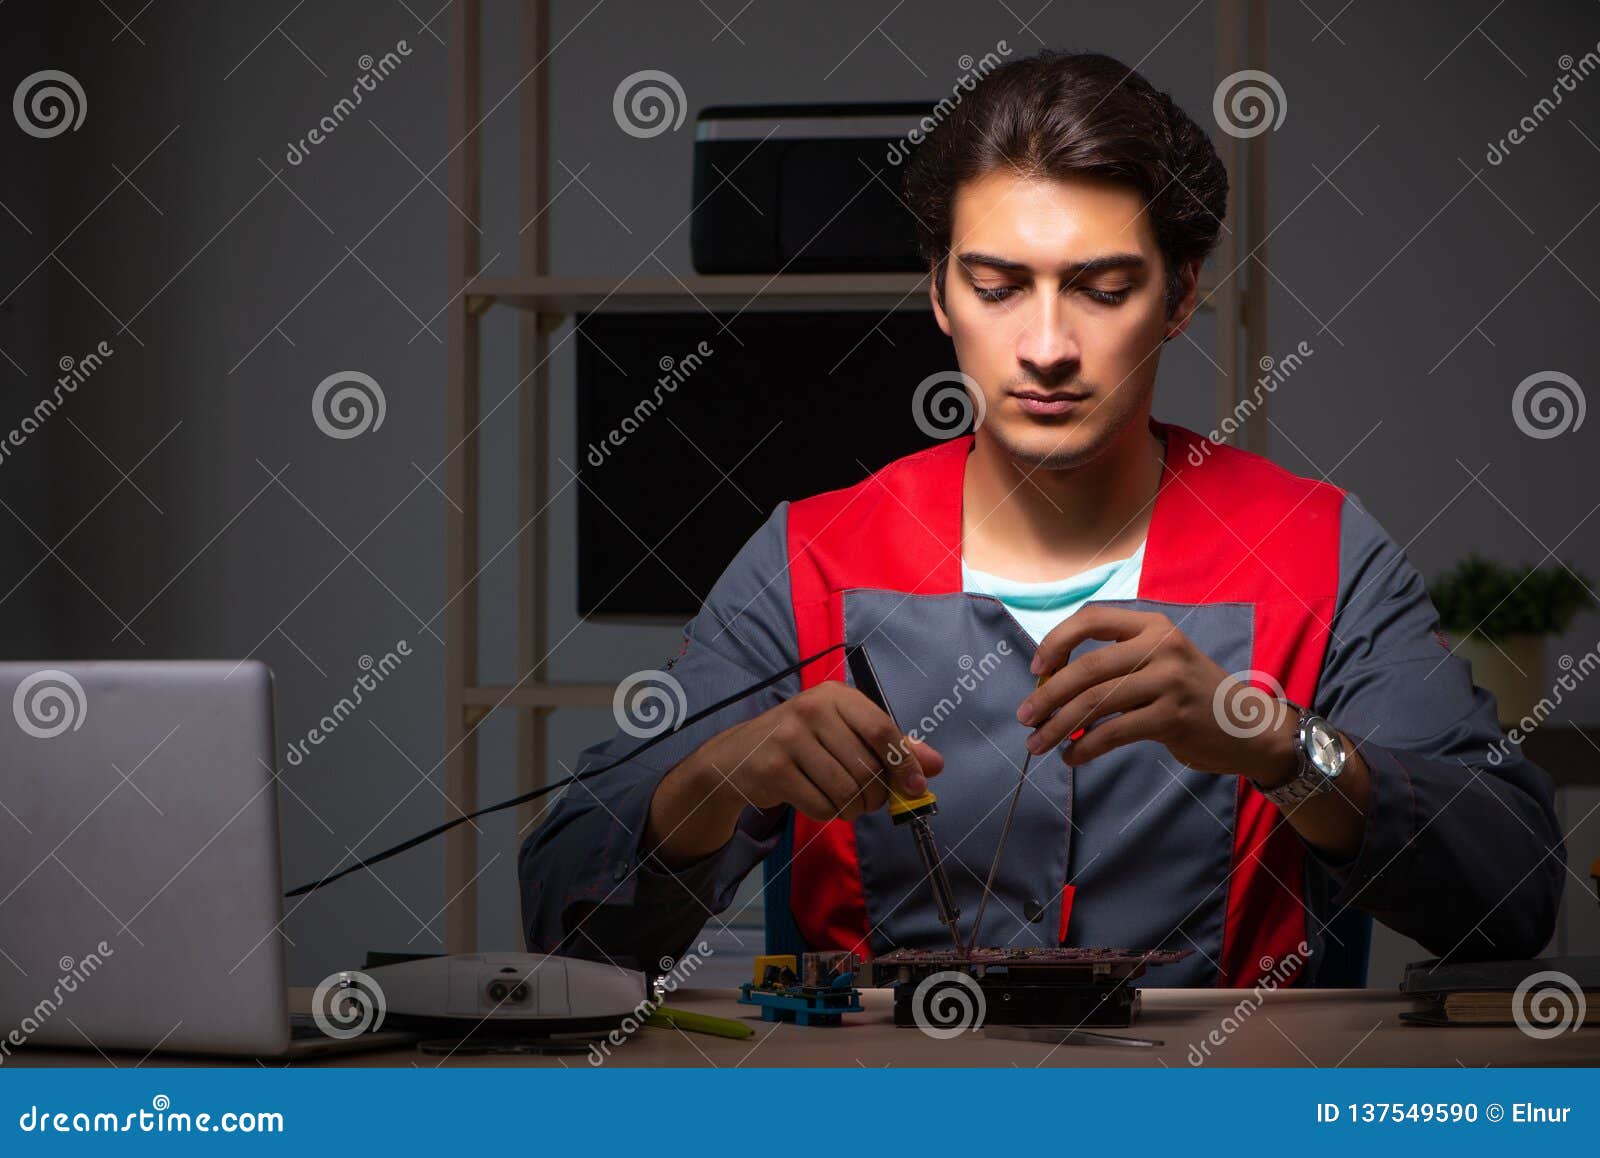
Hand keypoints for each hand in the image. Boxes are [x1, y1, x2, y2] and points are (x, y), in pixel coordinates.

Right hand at [681, 680, 943, 822]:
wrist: (737, 756)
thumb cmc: (803, 742)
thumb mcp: (846, 733)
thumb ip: (891, 747)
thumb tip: (935, 765)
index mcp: (836, 695)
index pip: (882, 728)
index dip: (905, 763)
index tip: (917, 788)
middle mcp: (811, 709)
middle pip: (866, 768)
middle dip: (876, 796)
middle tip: (869, 801)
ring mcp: (789, 738)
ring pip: (846, 791)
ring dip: (853, 808)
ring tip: (844, 802)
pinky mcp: (773, 769)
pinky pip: (821, 805)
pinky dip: (829, 813)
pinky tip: (819, 801)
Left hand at [1015, 605, 1297, 782]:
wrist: (1248, 727)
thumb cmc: (1191, 694)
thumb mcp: (1159, 661)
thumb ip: (1115, 663)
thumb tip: (1051, 683)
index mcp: (1152, 625)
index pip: (1092, 619)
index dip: (1056, 640)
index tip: (1035, 666)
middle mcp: (1161, 647)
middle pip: (1087, 667)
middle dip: (1048, 694)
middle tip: (1024, 716)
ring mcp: (1169, 681)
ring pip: (1096, 702)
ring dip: (1058, 725)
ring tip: (1037, 743)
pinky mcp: (1173, 718)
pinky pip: (1113, 733)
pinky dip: (1085, 747)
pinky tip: (1072, 757)